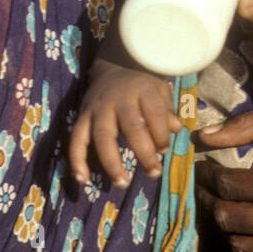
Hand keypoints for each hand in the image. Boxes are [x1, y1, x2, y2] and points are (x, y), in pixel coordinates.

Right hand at [69, 58, 181, 188]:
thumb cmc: (141, 86)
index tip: (164, 151)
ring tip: (122, 183)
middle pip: (131, 126)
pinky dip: (77, 160)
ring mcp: (98, 108)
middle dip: (144, 153)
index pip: (155, 113)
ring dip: (112, 162)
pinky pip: (76, 139)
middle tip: (154, 173)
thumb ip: (168, 110)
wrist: (112, 68)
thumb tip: (176, 129)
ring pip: (103, 136)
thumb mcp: (160, 90)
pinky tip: (82, 179)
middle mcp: (119, 99)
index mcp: (142, 89)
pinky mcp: (82, 117)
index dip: (162, 134)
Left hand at [195, 108, 252, 251]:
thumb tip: (204, 135)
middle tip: (213, 189)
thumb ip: (250, 127)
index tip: (209, 168)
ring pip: (243, 246)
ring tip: (234, 207)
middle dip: (215, 201)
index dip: (211, 175)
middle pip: (227, 219)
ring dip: (233, 226)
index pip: (224, 186)